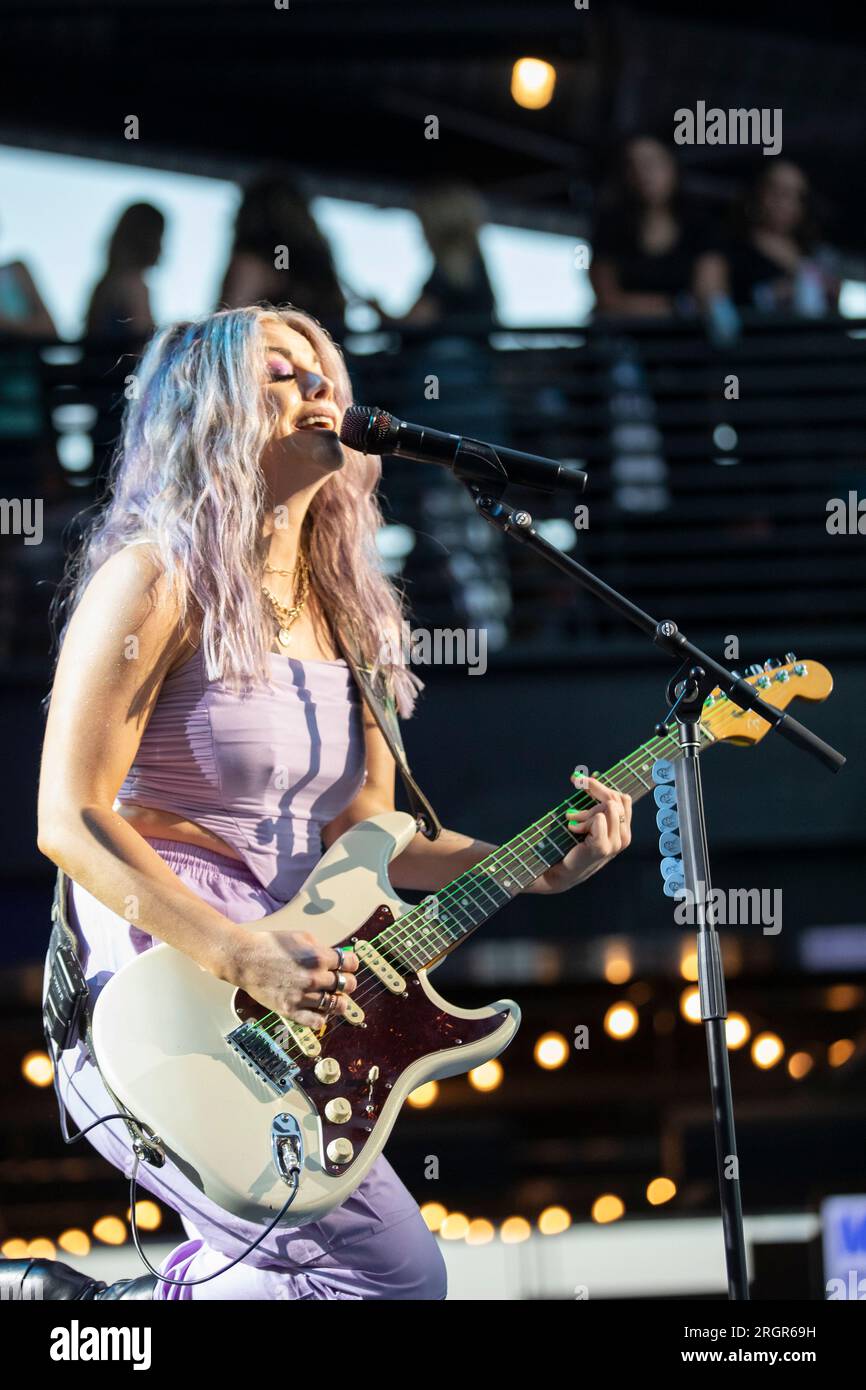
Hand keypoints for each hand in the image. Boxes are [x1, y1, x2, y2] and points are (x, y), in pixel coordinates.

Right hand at [225, 927, 358, 1029]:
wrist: (245, 959)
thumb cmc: (272, 945)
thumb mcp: (302, 937)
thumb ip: (322, 948)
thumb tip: (338, 958)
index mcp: (319, 957)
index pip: (351, 964)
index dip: (351, 964)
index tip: (347, 966)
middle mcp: (314, 977)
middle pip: (349, 985)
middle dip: (348, 982)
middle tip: (340, 982)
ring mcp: (303, 996)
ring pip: (337, 1005)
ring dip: (339, 1001)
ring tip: (332, 997)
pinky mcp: (291, 1010)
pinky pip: (317, 1021)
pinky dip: (323, 1017)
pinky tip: (319, 1009)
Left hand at [536, 771, 631, 893]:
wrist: (561, 871)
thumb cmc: (573, 844)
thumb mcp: (588, 821)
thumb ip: (595, 803)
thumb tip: (591, 775)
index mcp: (624, 829)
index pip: (622, 798)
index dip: (601, 786)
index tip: (581, 781)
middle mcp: (625, 837)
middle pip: (615, 799)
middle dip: (593, 790)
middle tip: (575, 785)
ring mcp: (616, 843)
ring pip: (607, 807)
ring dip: (585, 810)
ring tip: (573, 820)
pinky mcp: (603, 847)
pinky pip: (597, 819)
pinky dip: (582, 821)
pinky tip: (573, 830)